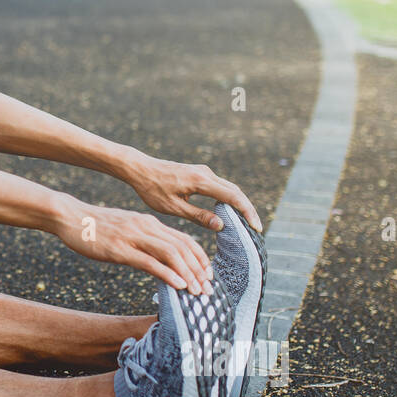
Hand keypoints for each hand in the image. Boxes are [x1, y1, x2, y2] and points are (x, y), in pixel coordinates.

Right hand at [57, 199, 213, 293]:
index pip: (184, 240)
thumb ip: (144, 239)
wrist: (70, 217)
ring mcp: (133, 237)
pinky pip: (150, 262)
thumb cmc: (96, 226)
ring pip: (171, 254)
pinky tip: (179, 285)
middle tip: (209, 290)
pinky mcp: (120, 249)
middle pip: (183, 247)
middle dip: (200, 270)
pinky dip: (168, 274)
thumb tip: (159, 257)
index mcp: (149, 223)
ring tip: (198, 292)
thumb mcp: (126, 228)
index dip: (201, 259)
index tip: (208, 276)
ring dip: (189, 274)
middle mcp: (146, 227)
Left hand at [126, 155, 262, 233]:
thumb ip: (198, 216)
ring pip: (229, 188)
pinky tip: (230, 212)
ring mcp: (203, 171)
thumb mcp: (173, 207)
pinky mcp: (200, 173)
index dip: (247, 212)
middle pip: (235, 191)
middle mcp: (205, 173)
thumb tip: (222, 225)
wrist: (140, 168)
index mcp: (200, 181)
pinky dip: (229, 199)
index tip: (256, 226)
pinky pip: (220, 186)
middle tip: (256, 228)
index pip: (233, 197)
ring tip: (247, 223)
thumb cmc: (152, 189)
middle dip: (248, 209)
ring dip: (239, 204)